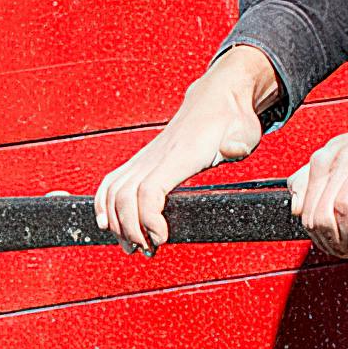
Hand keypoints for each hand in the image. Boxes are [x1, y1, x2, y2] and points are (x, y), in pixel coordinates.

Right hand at [94, 49, 277, 249]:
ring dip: (116, 224)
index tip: (162, 237)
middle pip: (124, 198)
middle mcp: (154, 156)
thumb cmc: (231, 119)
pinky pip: (111, 183)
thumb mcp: (244, 132)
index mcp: (178, 155)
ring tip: (132, 246)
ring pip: (113, 192)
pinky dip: (103, 205)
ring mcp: (145, 158)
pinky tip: (107, 223)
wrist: (218, 98)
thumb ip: (238, 143)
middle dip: (131, 230)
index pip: (148, 191)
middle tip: (148, 249)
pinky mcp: (141, 160)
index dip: (148, 220)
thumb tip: (233, 148)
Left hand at [285, 56, 347, 250]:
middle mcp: (339, 158)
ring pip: (344, 209)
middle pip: (321, 214)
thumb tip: (296, 208)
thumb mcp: (341, 158)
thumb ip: (315, 180)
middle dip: (335, 242)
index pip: (305, 211)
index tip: (334, 246)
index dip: (318, 237)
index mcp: (324, 160)